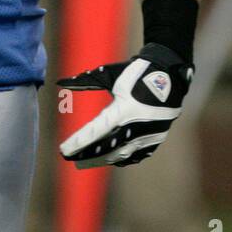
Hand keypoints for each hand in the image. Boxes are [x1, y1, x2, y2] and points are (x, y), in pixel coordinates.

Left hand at [58, 43, 190, 167]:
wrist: (169, 74)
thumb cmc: (136, 72)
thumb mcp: (109, 74)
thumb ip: (84, 81)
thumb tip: (61, 82)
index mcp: (124, 109)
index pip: (95, 131)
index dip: (78, 142)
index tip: (64, 150)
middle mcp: (136, 125)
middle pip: (106, 148)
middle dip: (87, 154)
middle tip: (70, 158)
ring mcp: (148, 135)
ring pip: (121, 154)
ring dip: (102, 158)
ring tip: (86, 160)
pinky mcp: (156, 138)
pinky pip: (137, 155)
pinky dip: (122, 158)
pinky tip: (111, 158)